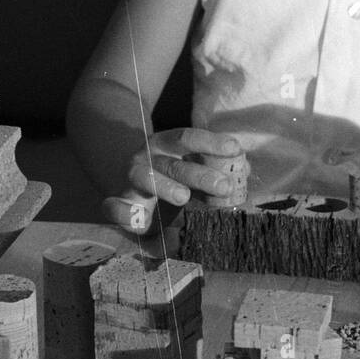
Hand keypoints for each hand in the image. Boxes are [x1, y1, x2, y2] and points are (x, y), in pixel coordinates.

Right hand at [102, 129, 243, 233]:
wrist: (128, 186)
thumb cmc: (169, 177)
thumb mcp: (191, 168)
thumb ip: (214, 168)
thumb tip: (244, 170)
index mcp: (167, 144)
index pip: (187, 138)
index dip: (211, 142)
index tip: (235, 150)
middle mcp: (148, 157)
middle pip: (173, 163)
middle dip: (199, 174)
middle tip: (224, 186)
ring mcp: (131, 179)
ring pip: (144, 178)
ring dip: (165, 186)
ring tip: (183, 197)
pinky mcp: (116, 202)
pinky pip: (114, 206)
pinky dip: (124, 212)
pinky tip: (137, 220)